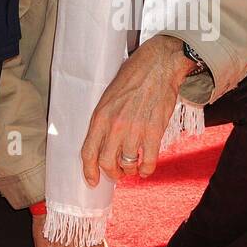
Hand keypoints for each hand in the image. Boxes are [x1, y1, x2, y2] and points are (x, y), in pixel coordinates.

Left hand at [81, 34, 193, 185]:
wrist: (158, 66)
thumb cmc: (133, 77)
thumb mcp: (108, 96)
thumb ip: (105, 119)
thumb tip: (104, 140)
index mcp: (100, 116)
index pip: (88, 152)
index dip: (89, 170)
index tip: (93, 180)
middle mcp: (115, 126)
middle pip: (107, 162)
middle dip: (112, 172)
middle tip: (117, 173)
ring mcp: (135, 130)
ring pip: (128, 164)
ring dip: (130, 171)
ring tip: (132, 169)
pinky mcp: (154, 131)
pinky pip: (148, 161)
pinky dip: (146, 169)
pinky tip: (146, 169)